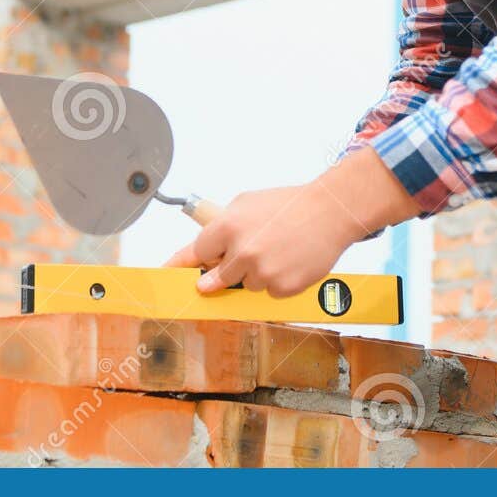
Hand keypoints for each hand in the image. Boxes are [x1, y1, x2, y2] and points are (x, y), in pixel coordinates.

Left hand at [163, 146, 421, 296]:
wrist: (330, 212)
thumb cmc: (289, 205)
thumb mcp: (247, 203)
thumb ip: (222, 226)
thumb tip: (203, 249)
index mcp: (229, 227)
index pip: (196, 253)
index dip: (186, 263)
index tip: (166, 277)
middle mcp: (243, 252)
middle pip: (216, 279)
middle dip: (221, 274)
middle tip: (240, 260)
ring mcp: (263, 273)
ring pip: (245, 286)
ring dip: (254, 275)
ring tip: (276, 251)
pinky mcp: (282, 288)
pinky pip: (268, 293)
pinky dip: (275, 283)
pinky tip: (289, 261)